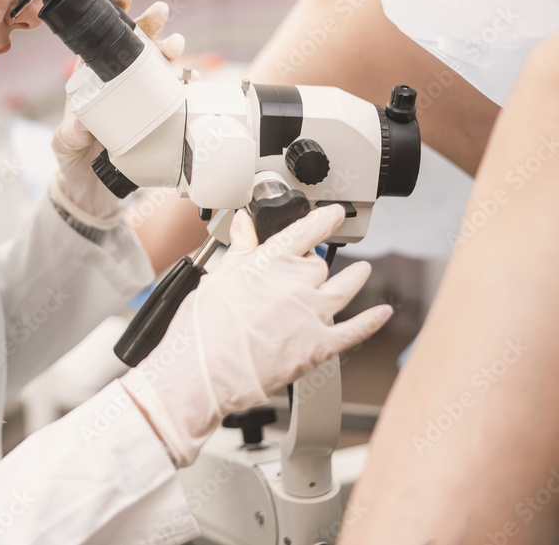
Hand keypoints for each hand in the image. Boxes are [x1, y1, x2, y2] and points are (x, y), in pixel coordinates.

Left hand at [50, 0, 185, 227]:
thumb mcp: (63, 146)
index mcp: (91, 79)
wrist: (92, 195)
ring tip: (176, 44)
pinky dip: (187, 84)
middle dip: (149, 24)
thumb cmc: (72, 162)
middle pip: (135, 44)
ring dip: (170, 49)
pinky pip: (175, 96)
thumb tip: (82, 123)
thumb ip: (68, 134)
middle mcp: (117, 84)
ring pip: (158, 65)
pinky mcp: (157, 119)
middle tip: (159, 13)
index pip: (101, 38)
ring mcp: (139, 100)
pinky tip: (193, 78)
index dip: (114, 11)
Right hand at [120, 205, 394, 466]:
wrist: (205, 371)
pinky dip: (372, 321)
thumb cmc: (203, 328)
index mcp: (269, 262)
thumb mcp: (217, 278)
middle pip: (319, 264)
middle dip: (318, 262)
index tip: (333, 213)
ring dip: (356, 278)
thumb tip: (245, 223)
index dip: (323, 219)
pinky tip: (383, 314)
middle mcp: (296, 283)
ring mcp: (311, 314)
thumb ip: (239, 249)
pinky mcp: (319, 345)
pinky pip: (354, 330)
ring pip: (344, 288)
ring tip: (362, 272)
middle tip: (314, 263)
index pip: (305, 231)